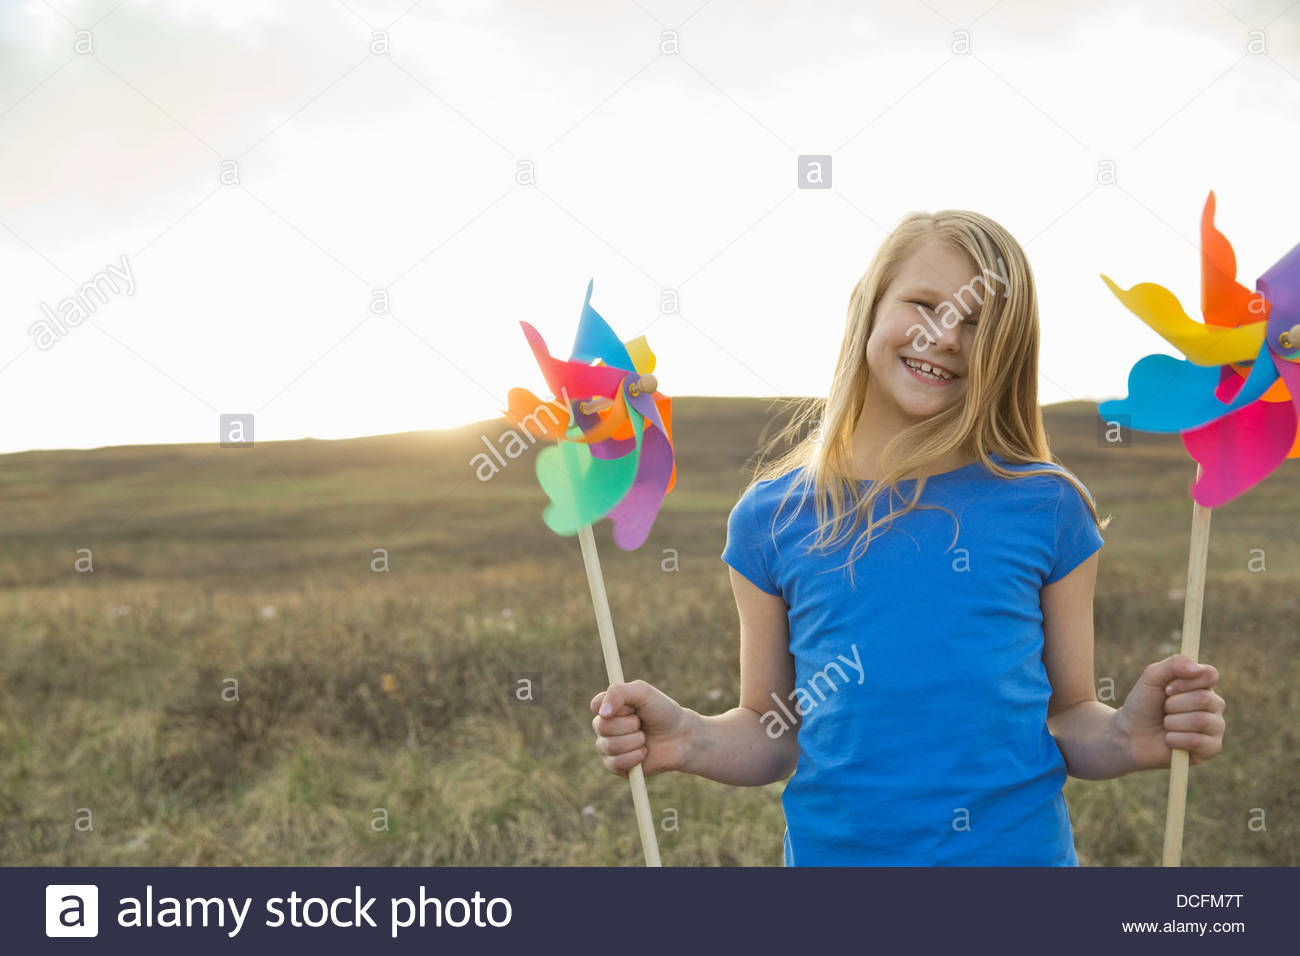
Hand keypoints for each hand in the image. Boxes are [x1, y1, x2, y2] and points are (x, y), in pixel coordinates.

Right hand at [590, 679, 690, 778]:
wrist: (680, 737)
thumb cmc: (662, 712)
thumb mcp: (644, 693)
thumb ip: (619, 693)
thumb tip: (602, 712)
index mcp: (609, 706)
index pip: (596, 705)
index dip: (613, 707)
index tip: (630, 707)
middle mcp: (605, 726)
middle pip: (602, 726)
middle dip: (629, 725)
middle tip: (641, 723)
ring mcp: (608, 747)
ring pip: (609, 746)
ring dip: (634, 741)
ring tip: (644, 738)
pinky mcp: (616, 766)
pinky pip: (615, 763)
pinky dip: (634, 757)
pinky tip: (643, 752)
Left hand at [1114, 654, 1225, 770]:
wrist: (1131, 734)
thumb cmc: (1143, 704)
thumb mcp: (1151, 678)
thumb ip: (1173, 664)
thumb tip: (1197, 668)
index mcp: (1202, 684)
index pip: (1210, 675)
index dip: (1185, 682)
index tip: (1167, 689)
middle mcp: (1214, 704)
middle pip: (1204, 699)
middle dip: (1174, 705)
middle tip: (1164, 709)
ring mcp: (1215, 726)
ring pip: (1201, 721)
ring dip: (1173, 723)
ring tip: (1166, 725)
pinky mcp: (1212, 748)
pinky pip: (1199, 742)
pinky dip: (1176, 740)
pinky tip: (1170, 740)